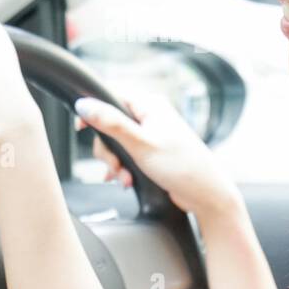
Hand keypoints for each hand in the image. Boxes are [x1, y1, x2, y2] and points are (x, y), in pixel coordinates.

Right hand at [73, 90, 243, 221]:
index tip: (81, 128)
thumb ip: (111, 124)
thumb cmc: (182, 168)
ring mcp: (152, 133)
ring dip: (116, 163)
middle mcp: (151, 115)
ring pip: (117, 142)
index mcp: (150, 104)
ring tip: (125, 179)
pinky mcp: (152, 151)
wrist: (207, 195)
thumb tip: (84, 105)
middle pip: (110, 122)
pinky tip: (127, 181)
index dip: (93, 108)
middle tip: (115, 166)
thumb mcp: (140, 145)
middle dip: (108, 149)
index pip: (112, 93)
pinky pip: (128, 154)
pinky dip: (124, 168)